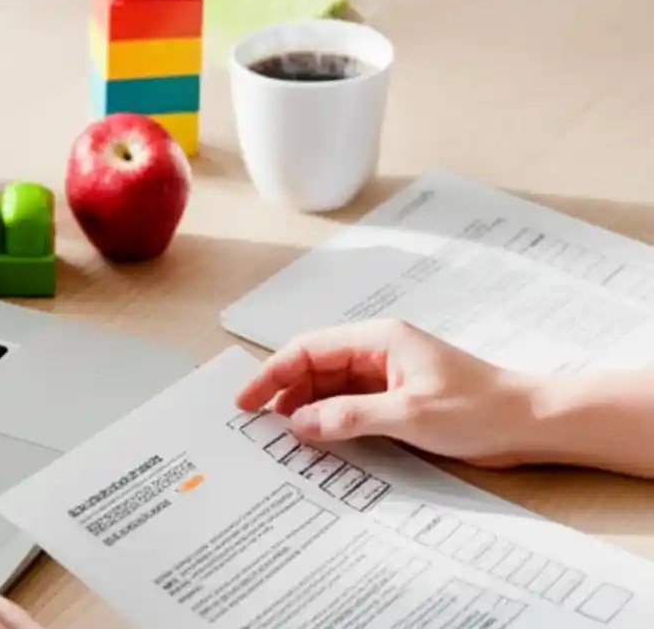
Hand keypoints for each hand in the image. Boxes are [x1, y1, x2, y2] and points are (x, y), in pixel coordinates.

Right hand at [236, 319, 538, 468]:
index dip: (272, 373)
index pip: (309, 349)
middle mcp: (378, 351)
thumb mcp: (408, 414)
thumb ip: (349, 416)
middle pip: (315, 366)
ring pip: (330, 387)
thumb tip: (300, 423)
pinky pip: (350, 404)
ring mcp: (388, 374)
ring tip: (284, 436)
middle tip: (258, 424)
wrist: (532, 422)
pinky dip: (330, 420)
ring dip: (306, 408)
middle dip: (284, 392)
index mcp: (378, 339)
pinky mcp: (398, 398)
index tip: (247, 400)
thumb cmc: (480, 408)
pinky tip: (320, 439)